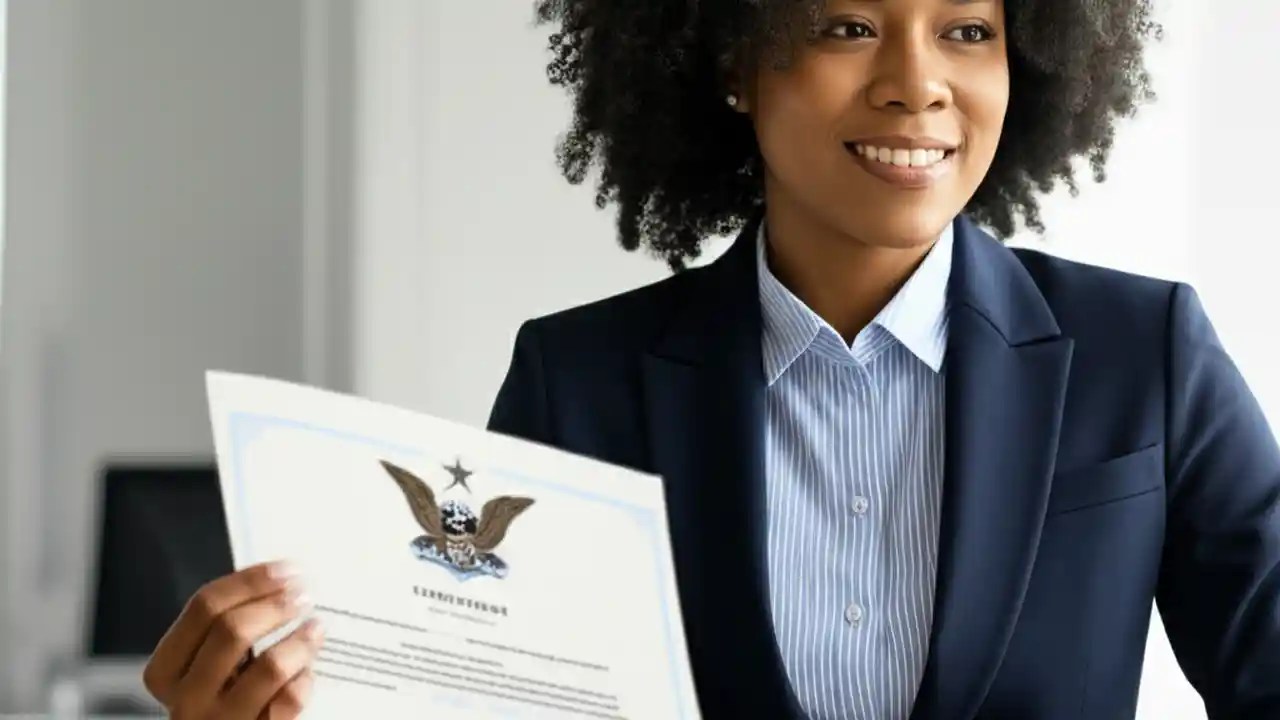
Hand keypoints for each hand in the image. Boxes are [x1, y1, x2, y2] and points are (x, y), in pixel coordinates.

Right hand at [143, 561, 325, 718]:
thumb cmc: (218, 700)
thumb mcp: (206, 665)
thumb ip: (225, 630)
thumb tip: (276, 582)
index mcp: (167, 670)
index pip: (203, 607)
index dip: (250, 582)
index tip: (285, 571)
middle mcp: (187, 697)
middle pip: (232, 630)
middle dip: (275, 605)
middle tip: (303, 595)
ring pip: (269, 666)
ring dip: (299, 640)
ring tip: (314, 628)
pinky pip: (289, 699)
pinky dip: (304, 679)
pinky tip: (307, 672)